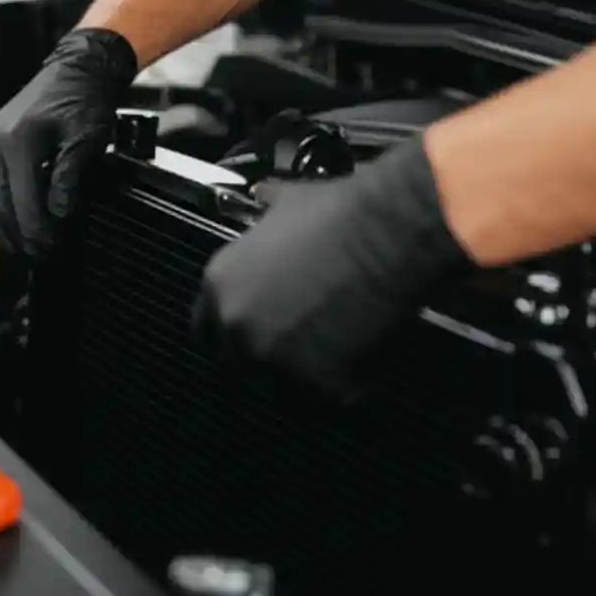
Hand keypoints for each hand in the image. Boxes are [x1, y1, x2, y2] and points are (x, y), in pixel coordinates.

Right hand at [0, 28, 137, 258]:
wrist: (74, 71)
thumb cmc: (84, 102)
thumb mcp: (87, 142)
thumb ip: (70, 181)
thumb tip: (59, 218)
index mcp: (18, 142)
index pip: (24, 205)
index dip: (40, 234)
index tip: (55, 250)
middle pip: (1, 208)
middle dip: (22, 239)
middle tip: (43, 258)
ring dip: (6, 231)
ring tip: (27, 251)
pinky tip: (13, 227)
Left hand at [192, 135, 473, 401]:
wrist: (389, 232)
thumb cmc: (340, 210)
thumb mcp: (286, 205)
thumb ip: (266, 222)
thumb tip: (266, 198)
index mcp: (220, 286)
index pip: (207, 330)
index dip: (234, 333)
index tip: (260, 330)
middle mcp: (237, 328)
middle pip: (239, 363)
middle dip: (267, 358)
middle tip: (303, 344)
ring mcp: (274, 360)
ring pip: (280, 388)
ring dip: (302, 378)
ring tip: (335, 354)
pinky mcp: (319, 383)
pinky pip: (328, 398)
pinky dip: (345, 385)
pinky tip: (363, 361)